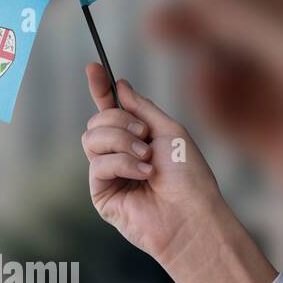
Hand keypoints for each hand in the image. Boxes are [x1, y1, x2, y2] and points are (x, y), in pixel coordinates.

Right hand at [83, 64, 275, 282]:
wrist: (192, 215)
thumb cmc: (189, 176)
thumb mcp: (170, 131)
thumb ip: (142, 107)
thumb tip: (120, 85)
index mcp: (137, 137)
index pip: (110, 108)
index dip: (100, 88)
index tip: (93, 67)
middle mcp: (119, 153)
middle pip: (96, 121)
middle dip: (119, 122)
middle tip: (145, 136)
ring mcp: (108, 173)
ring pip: (91, 138)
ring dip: (121, 142)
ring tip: (147, 158)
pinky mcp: (101, 192)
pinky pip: (97, 163)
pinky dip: (122, 163)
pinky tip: (143, 174)